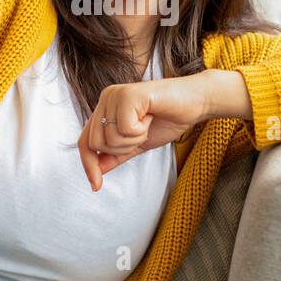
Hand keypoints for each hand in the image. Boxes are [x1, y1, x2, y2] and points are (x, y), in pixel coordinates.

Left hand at [78, 74, 209, 191]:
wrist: (195, 104)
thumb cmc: (168, 120)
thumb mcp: (138, 144)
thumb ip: (116, 155)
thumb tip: (96, 173)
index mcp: (105, 108)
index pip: (85, 141)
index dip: (88, 164)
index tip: (96, 186)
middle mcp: (106, 98)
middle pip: (96, 143)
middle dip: (123, 148)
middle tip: (142, 133)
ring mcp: (115, 94)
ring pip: (110, 138)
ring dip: (134, 139)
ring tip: (147, 123)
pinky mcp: (127, 94)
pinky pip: (124, 128)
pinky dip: (140, 130)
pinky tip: (150, 117)